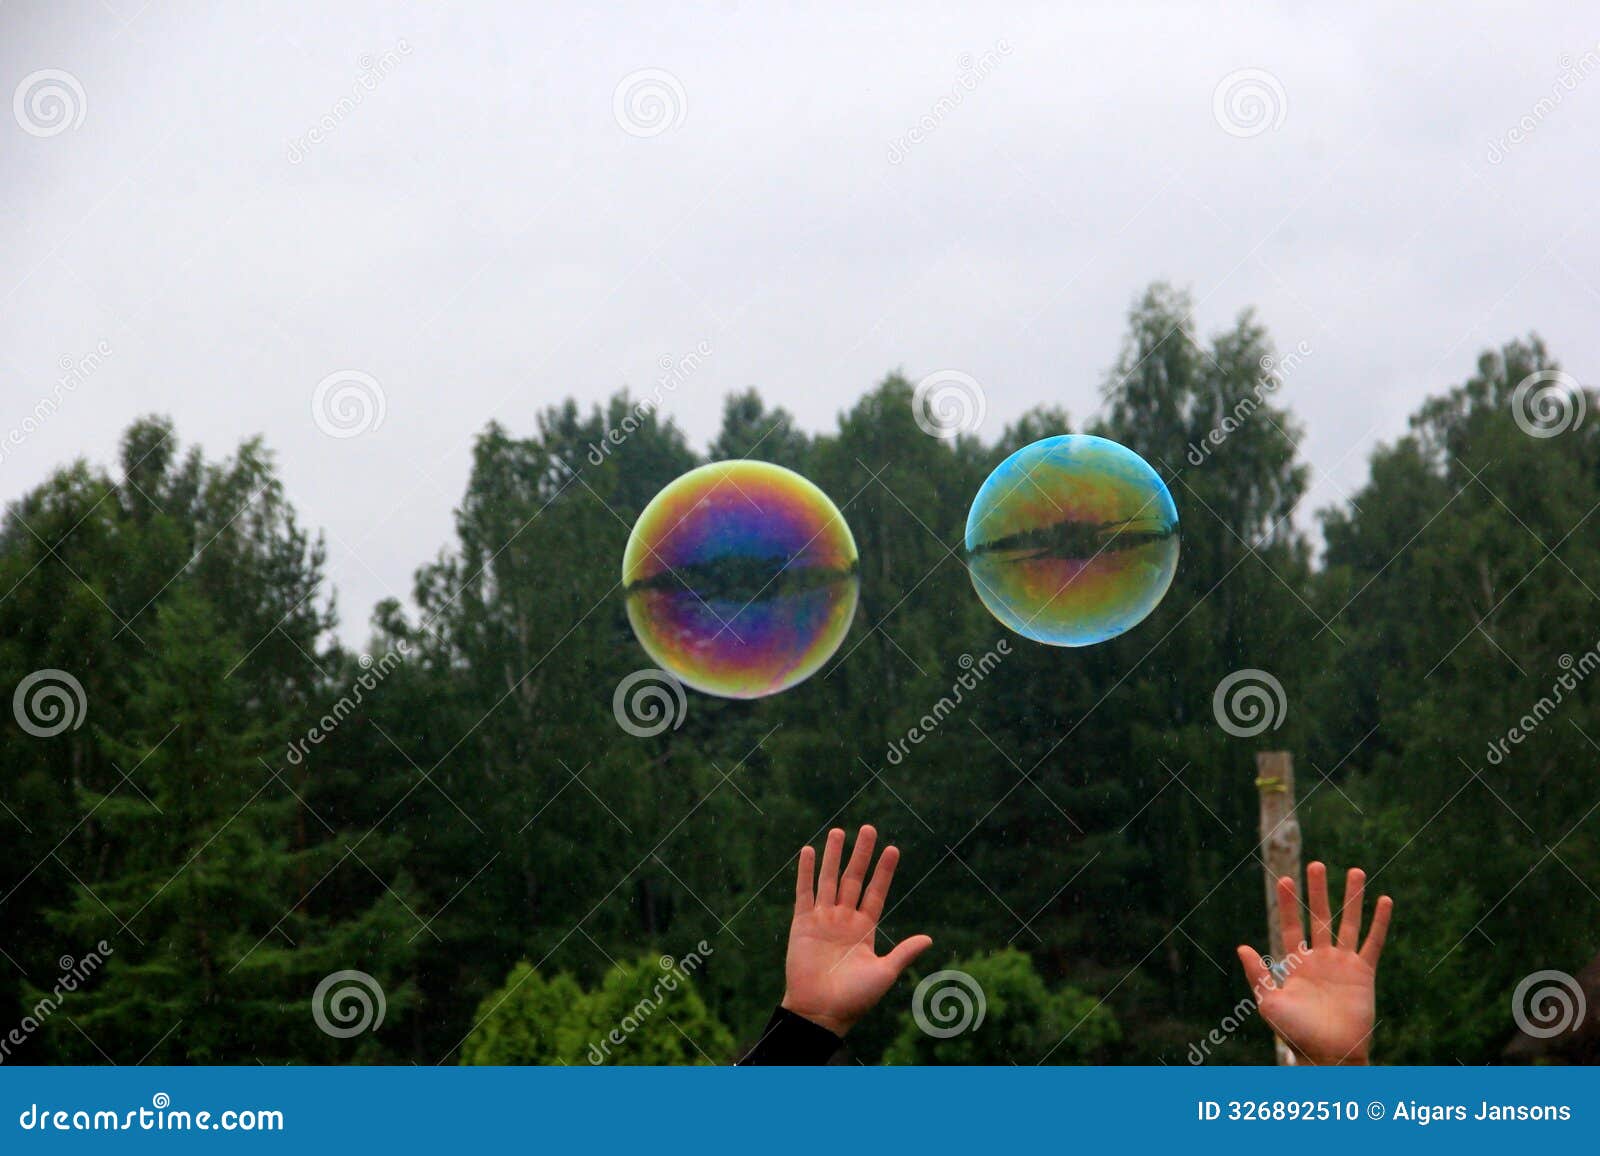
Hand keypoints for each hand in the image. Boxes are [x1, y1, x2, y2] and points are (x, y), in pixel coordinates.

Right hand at [780, 825, 932, 1036]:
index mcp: (865, 930)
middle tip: (868, 828)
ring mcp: (823, 919)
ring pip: (829, 880)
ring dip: (833, 856)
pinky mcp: (802, 924)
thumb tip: (929, 939)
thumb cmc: (854, 999)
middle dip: (861, 854)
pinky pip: (804, 893)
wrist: (820, 1013)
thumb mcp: (884, 973)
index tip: (893, 849)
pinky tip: (808, 851)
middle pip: (854, 879)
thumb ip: (903, 953)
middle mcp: (844, 920)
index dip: (884, 871)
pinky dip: (805, 872)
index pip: (876, 892)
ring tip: (839, 832)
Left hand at [1236, 861, 1392, 1065]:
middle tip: (1316, 865)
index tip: (1285, 878)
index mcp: (1297, 964)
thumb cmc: (1295, 1034)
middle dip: (1318, 892)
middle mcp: (1321, 959)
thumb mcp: (1269, 1003)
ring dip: (1352, 898)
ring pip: (1349, 923)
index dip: (1288, 904)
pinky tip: (1384, 900)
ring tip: (1355, 870)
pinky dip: (1379, 922)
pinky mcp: (1364, 973)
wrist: (1328, 1055)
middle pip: (1320, 917)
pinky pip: (1373, 942)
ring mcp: (1344, 964)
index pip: (1291, 926)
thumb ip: (1258, 975)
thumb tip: (1242, 946)